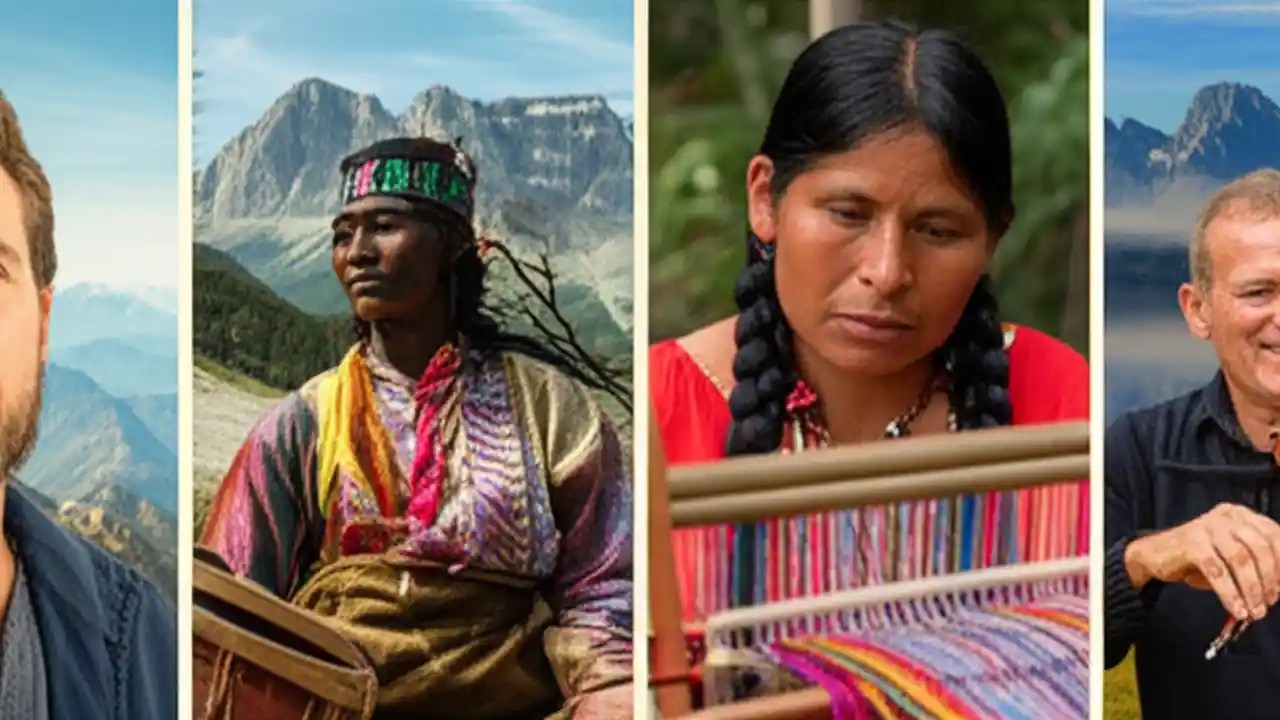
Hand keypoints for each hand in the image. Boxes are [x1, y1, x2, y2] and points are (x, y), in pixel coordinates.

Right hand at [1125, 502, 1279, 620]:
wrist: (1154, 554)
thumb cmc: (1199, 557)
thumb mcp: (1233, 556)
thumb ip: (1257, 564)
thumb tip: (1278, 589)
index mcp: (1242, 516)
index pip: (1274, 536)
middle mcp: (1227, 517)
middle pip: (1259, 548)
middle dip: (1269, 580)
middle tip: (1268, 604)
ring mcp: (1207, 527)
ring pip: (1240, 559)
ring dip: (1251, 590)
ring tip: (1254, 611)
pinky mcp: (1190, 543)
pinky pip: (1216, 570)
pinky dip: (1230, 593)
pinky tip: (1236, 608)